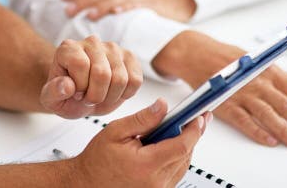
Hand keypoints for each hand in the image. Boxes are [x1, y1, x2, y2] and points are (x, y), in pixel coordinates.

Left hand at [40, 36, 142, 118]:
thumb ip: (54, 92)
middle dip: (96, 96)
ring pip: (121, 78)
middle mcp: (91, 42)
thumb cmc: (67, 97)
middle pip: (102, 73)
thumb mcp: (52, 100)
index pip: (80, 65)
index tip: (75, 93)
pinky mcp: (129, 57)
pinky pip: (136, 80)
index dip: (80, 87)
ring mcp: (112, 48)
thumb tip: (67, 85)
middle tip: (89, 98)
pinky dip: (126, 94)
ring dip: (110, 96)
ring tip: (100, 96)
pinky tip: (114, 92)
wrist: (83, 98)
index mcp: (68, 48)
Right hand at [70, 98, 210, 187]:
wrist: (86, 183)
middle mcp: (155, 182)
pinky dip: (176, 158)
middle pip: (185, 155)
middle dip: (192, 134)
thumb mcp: (116, 131)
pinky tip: (168, 146)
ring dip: (185, 146)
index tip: (200, 116)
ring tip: (179, 129)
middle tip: (194, 118)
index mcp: (146, 165)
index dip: (194, 129)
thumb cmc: (97, 160)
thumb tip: (162, 106)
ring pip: (183, 165)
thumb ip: (142, 119)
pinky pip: (175, 174)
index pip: (181, 146)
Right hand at [153, 30, 286, 148]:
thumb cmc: (230, 59)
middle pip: (286, 105)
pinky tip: (270, 141)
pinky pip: (243, 120)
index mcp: (269, 70)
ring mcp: (241, 92)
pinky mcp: (225, 103)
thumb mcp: (263, 62)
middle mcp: (257, 81)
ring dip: (285, 130)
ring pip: (268, 114)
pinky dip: (257, 131)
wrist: (197, 54)